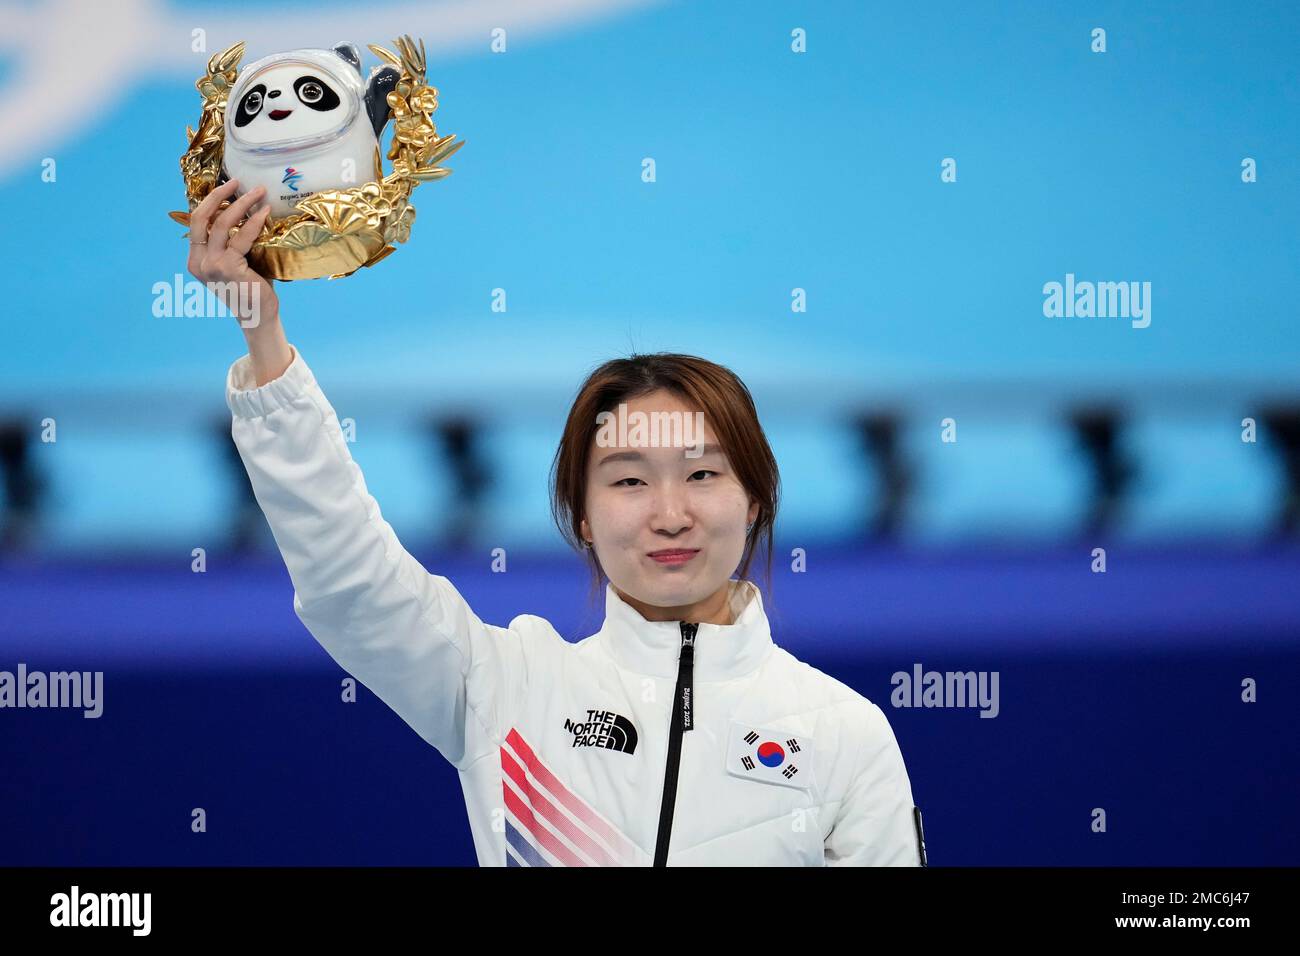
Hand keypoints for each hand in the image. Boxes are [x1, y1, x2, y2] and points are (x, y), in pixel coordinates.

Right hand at [186, 178, 277, 329]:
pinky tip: (265, 212)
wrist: (258, 316)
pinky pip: (242, 237)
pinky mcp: (229, 268)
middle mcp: (199, 262)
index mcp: (195, 260)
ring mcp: (212, 266)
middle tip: (237, 181)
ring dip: (242, 203)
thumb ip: (231, 241)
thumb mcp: (235, 261)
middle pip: (201, 217)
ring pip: (222, 223)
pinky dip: (254, 222)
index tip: (227, 186)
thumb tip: (245, 207)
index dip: (209, 201)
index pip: (196, 222)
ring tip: (259, 192)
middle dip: (218, 195)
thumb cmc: (251, 287)